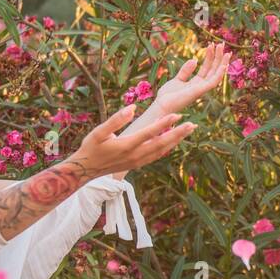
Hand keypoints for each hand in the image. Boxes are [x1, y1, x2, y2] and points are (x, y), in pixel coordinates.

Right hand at [74, 105, 195, 177]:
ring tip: (189, 130)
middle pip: (162, 143)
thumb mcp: (99, 132)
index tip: (178, 114)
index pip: (150, 132)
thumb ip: (116, 120)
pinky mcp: (138, 164)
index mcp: (127, 144)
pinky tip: (175, 141)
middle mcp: (136, 155)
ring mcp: (138, 161)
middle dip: (178, 133)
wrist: (86, 169)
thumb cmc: (91, 147)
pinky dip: (168, 147)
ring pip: (162, 150)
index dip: (164, 123)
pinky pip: (157, 155)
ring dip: (176, 140)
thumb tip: (133, 108)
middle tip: (193, 124)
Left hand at [153, 42, 228, 114]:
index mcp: (197, 83)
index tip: (211, 45)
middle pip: (213, 69)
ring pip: (216, 74)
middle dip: (218, 57)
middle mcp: (201, 86)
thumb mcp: (178, 79)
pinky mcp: (199, 91)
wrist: (162, 105)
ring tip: (224, 50)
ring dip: (221, 63)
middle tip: (221, 44)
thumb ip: (186, 71)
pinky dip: (219, 74)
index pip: (207, 68)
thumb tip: (195, 60)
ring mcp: (201, 89)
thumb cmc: (168, 95)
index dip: (210, 56)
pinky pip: (213, 82)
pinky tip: (223, 65)